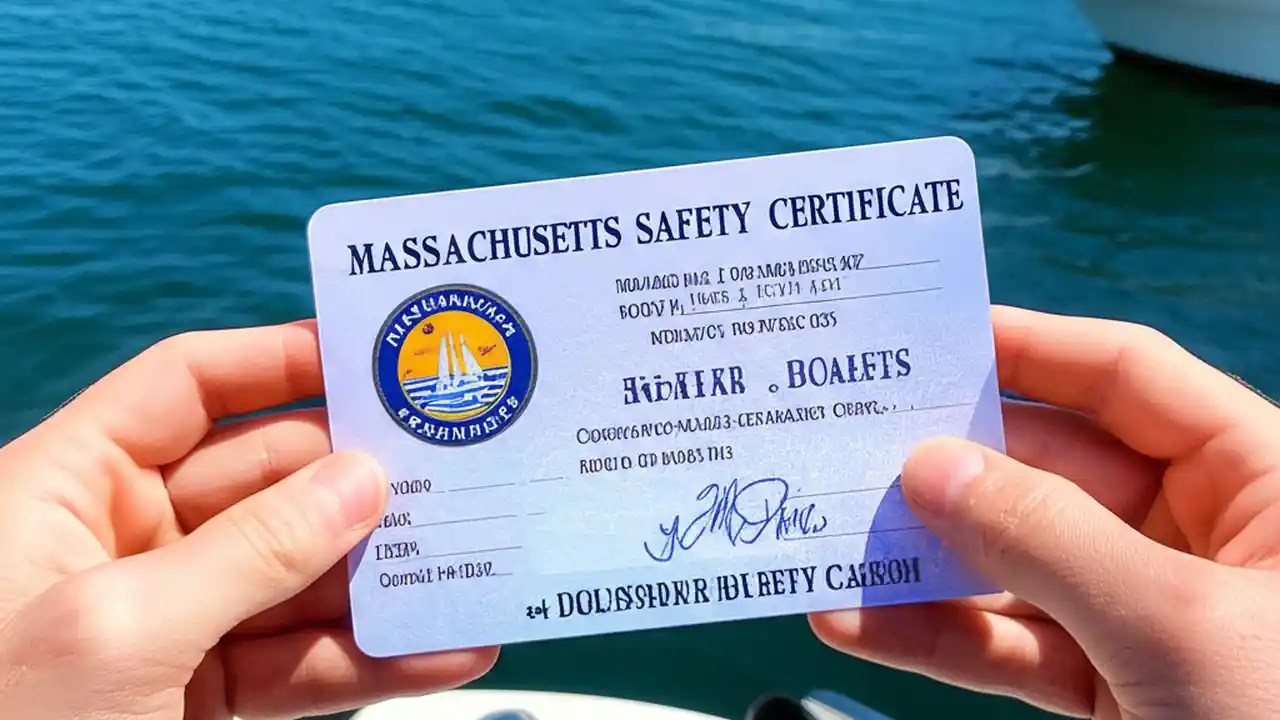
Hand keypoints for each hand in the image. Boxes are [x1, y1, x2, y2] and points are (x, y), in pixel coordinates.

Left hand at [0, 321, 496, 718]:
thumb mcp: (123, 632)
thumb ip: (252, 553)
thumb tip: (363, 481)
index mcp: (69, 488)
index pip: (190, 388)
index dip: (283, 362)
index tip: (377, 357)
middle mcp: (122, 541)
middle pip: (267, 480)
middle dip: (360, 482)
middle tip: (459, 471)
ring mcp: (167, 620)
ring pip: (297, 576)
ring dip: (383, 580)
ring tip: (472, 566)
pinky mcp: (197, 692)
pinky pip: (298, 661)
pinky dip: (368, 661)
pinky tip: (439, 651)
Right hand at [810, 306, 1279, 718]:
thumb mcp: (1179, 622)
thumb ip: (1047, 539)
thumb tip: (930, 466)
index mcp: (1257, 477)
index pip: (1123, 378)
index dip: (1026, 349)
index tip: (926, 338)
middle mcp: (1197, 533)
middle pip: (1050, 469)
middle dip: (950, 466)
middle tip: (845, 443)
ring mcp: (1145, 612)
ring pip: (1016, 563)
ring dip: (923, 559)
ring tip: (830, 537)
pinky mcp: (1111, 686)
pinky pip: (1011, 645)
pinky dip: (936, 637)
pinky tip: (857, 623)